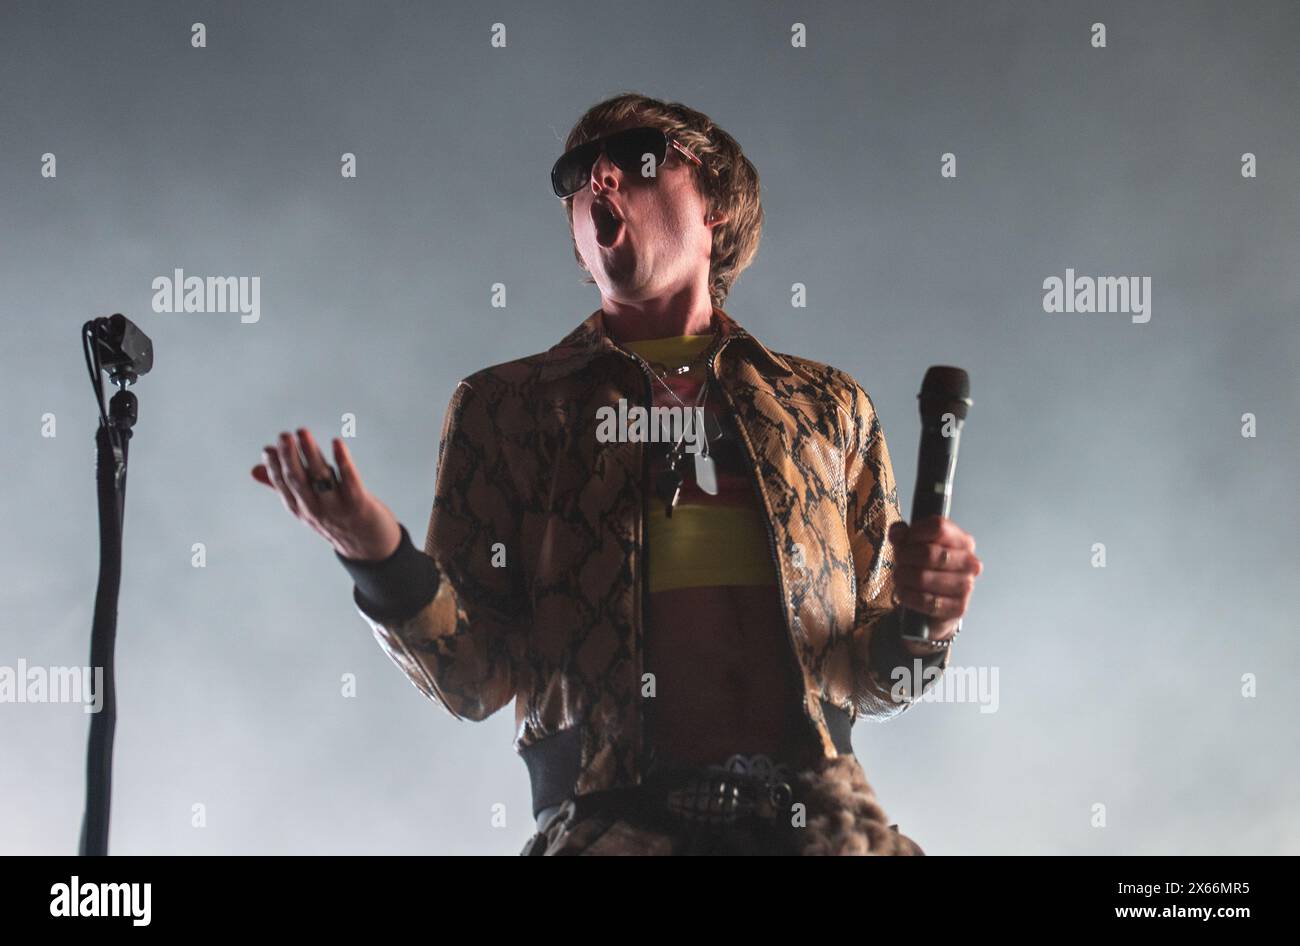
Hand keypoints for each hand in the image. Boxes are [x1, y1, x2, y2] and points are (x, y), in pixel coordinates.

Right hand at [251, 428, 401, 561]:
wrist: (369, 546)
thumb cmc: (335, 517)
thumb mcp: (307, 504)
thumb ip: (283, 485)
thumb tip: (254, 469)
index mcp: (300, 509)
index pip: (283, 485)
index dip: (275, 467)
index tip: (269, 448)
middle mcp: (315, 510)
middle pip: (298, 480)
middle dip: (289, 457)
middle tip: (284, 436)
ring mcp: (337, 507)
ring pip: (321, 476)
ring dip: (310, 453)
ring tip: (302, 433)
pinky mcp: (359, 504)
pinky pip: (349, 479)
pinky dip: (342, 460)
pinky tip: (337, 443)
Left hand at [887, 515, 982, 652]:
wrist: (933, 600)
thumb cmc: (924, 567)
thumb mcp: (912, 545)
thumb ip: (902, 534)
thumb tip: (897, 533)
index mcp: (963, 541)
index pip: (938, 527)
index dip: (915, 533)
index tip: (904, 541)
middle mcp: (970, 562)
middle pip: (928, 553)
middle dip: (905, 557)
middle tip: (898, 562)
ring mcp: (966, 586)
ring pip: (923, 577)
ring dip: (903, 577)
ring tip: (899, 577)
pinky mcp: (958, 608)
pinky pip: (925, 601)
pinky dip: (907, 596)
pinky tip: (902, 592)